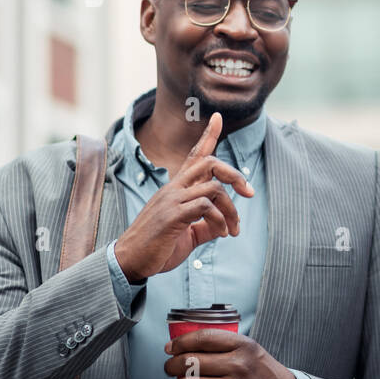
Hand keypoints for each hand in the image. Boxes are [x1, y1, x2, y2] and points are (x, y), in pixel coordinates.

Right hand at [112, 112, 254, 282]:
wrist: (130, 261)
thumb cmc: (157, 247)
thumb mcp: (188, 235)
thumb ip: (206, 226)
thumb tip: (225, 227)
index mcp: (177, 189)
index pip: (194, 156)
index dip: (208, 136)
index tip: (219, 117)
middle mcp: (174, 188)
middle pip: (208, 163)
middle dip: (235, 174)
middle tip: (249, 192)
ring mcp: (172, 200)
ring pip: (213, 188)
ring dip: (231, 209)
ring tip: (233, 230)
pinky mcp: (172, 215)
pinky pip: (205, 207)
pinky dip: (220, 220)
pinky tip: (221, 233)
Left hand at [163, 330, 301, 378]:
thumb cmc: (260, 370)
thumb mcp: (248, 347)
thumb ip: (221, 344)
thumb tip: (181, 346)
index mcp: (242, 346)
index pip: (203, 338)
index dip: (181, 342)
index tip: (171, 347)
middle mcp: (238, 366)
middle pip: (190, 361)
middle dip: (171, 366)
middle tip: (170, 368)